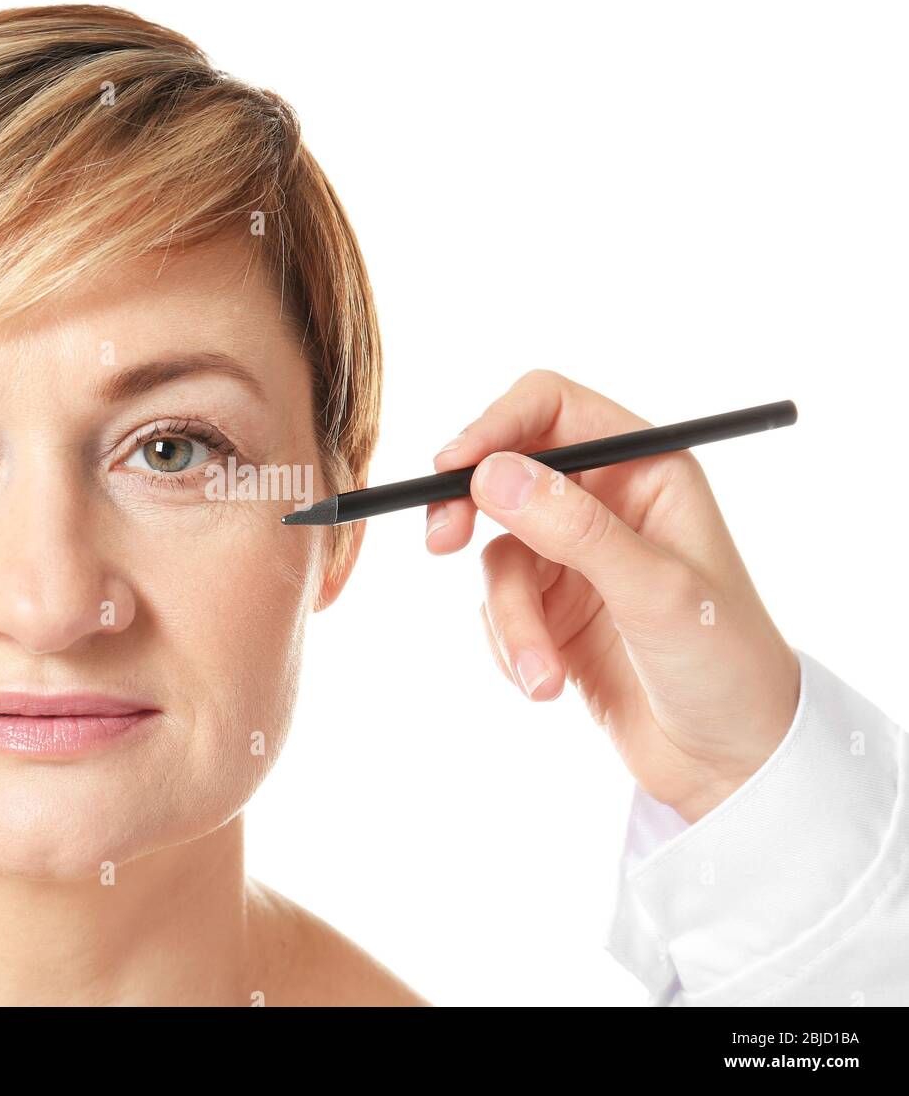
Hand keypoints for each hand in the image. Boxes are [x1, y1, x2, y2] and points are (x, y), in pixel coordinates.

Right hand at [426, 370, 800, 823]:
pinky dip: (511, 647)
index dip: (495, 426)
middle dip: (469, 512)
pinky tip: (546, 686)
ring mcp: (574, 555)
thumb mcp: (655, 592)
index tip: (451, 470)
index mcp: (645, 469)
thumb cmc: (725, 665)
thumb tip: (489, 474)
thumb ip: (574, 529)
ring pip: (496, 557)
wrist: (731, 763)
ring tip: (543, 677)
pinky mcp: (550, 609)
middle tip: (440, 543)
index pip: (550, 408)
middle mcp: (604, 501)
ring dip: (511, 621)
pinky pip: (496, 609)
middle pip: (503, 472)